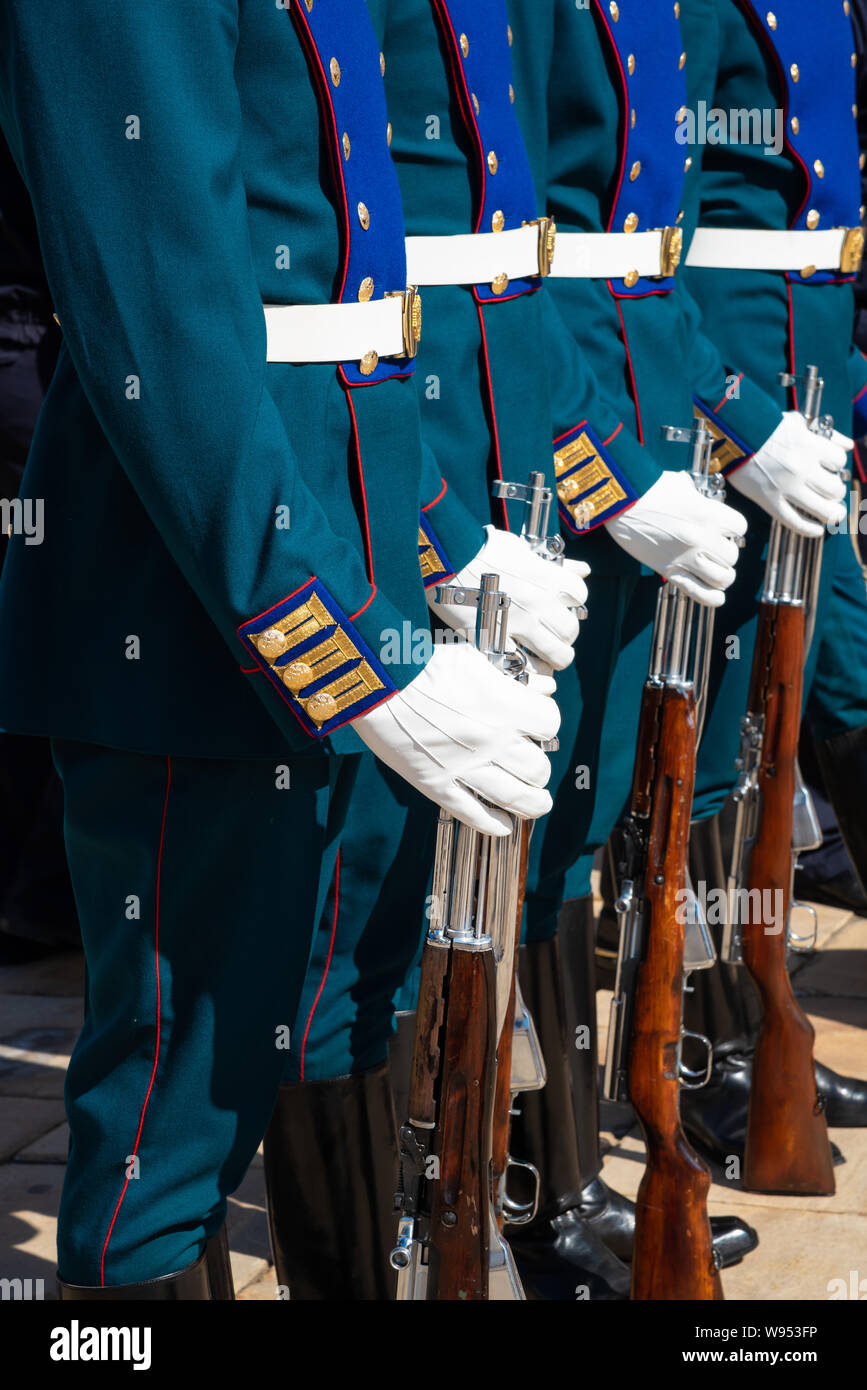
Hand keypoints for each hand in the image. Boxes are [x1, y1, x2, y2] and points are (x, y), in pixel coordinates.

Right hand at [351, 640, 559, 835]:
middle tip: (532, 766)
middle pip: (538, 768)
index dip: (545, 725)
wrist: (375, 683)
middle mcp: (490, 740)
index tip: (537, 727)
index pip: (549, 724)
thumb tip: (546, 686)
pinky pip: (474, 814)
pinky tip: (504, 823)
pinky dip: (495, 824)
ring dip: (533, 803)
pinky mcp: (436, 785)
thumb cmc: (422, 665)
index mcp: (503, 706)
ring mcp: (464, 767)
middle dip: (538, 768)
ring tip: (536, 803)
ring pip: (516, 798)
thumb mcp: (474, 660)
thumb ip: (513, 678)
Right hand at [427, 525, 588, 670]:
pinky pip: (521, 663)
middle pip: (570, 630)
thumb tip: (582, 570)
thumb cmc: (480, 547)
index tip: (564, 606)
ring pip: (556, 654)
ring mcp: (518, 625)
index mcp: (546, 578)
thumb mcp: (521, 547)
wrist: (445, 557)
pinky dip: (526, 667)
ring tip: (550, 659)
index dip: (574, 602)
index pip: (579, 595)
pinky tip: (523, 664)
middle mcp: (538, 604)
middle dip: (566, 635)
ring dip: (556, 657)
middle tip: (556, 636)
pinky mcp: (495, 640)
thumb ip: (551, 564)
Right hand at [604, 470, 746, 607]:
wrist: (619, 500)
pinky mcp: (668, 570)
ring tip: (714, 569)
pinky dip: (712, 598)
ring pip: (723, 578)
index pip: (740, 528)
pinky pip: (699, 593)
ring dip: (721, 575)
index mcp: (707, 513)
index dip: (734, 529)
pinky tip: (716, 594)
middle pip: (732, 556)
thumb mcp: (682, 485)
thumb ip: (699, 498)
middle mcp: (700, 537)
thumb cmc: (648, 487)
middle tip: (713, 549)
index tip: (724, 529)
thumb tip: (704, 501)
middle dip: (725, 554)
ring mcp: (684, 557)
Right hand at [728, 412, 849, 537]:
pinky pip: (794, 521)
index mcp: (809, 446)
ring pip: (822, 509)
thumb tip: (847, 445)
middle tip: (830, 491)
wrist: (731, 434)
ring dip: (831, 512)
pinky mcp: (769, 500)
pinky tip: (817, 529)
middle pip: (834, 488)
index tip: (831, 468)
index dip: (837, 465)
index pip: (839, 462)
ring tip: (831, 512)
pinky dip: (809, 529)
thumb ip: (825, 434)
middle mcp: (800, 468)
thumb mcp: (798, 423)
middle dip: (836, 490)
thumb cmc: (764, 427)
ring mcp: (785, 487)